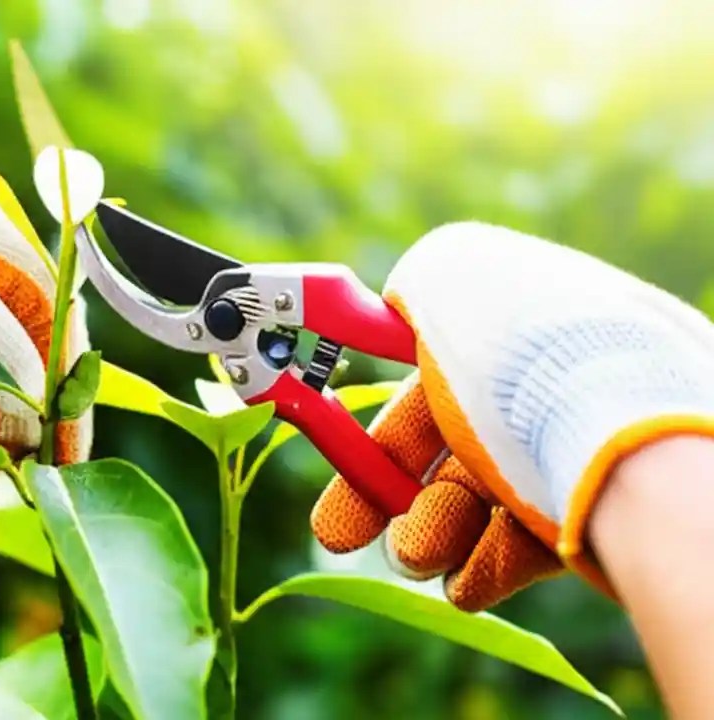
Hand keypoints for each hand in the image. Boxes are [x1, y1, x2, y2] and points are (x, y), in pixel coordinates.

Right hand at [310, 221, 713, 610]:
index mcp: (508, 332)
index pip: (422, 389)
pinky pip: (521, 551)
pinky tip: (462, 582)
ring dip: (427, 535)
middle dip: (385, 497)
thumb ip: (413, 288)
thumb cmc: (529, 356)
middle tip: (347, 534)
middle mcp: (536, 393)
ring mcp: (562, 461)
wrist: (626, 445)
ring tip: (414, 555)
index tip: (331, 474)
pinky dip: (483, 568)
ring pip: (473, 507)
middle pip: (440, 456)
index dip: (366, 438)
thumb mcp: (451, 277)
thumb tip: (395, 308)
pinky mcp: (591, 523)